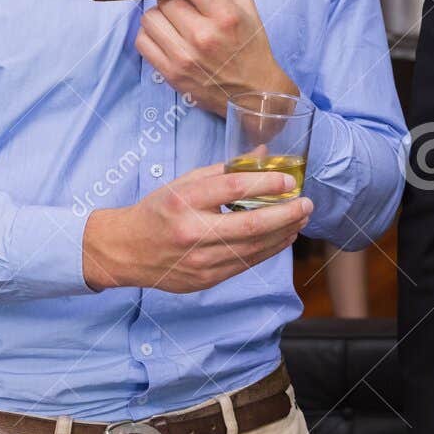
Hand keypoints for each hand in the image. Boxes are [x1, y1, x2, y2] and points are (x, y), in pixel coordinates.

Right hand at [82, 163, 312, 292]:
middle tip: (307, 204)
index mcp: (183, 200)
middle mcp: (191, 232)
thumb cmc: (159, 210)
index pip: (233, 188)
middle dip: (287, 214)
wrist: (126, 250)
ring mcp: (198, 260)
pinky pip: (246, 263)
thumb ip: (224, 170)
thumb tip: (263, 154)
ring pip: (254, 247)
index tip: (290, 181)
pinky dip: (269, 249)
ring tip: (300, 219)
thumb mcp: (184, 183)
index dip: (267, 184)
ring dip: (284, 233)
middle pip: (251, 223)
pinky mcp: (205, 279)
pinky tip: (283, 237)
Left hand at [135, 0, 296, 117]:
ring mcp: (184, 57)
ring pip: (150, 18)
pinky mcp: (171, 74)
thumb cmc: (251, 47)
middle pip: (165, 0)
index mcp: (225, 16)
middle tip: (180, 2)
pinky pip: (142, 42)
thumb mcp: (246, 8)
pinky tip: (166, 36)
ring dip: (159, 15)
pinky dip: (150, 34)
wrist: (254, 92)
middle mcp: (203, 36)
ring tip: (174, 21)